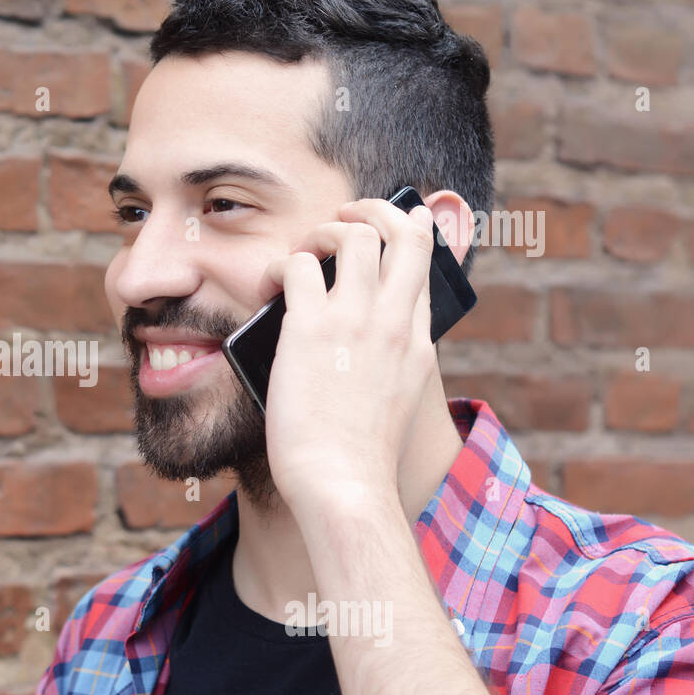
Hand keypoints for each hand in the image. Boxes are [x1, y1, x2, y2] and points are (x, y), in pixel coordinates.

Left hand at [260, 198, 436, 515]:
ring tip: (306, 247)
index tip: (397, 224)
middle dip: (376, 209)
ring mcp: (355, 321)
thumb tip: (357, 350)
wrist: (345, 484)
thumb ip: (386, 369)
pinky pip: (298, 265)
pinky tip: (270, 285)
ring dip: (325, 229)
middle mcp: (393, 322)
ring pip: (354, 234)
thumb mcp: (394, 406)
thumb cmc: (358, 460)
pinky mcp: (311, 328)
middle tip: (347, 214)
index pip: (424, 269)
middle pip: (403, 234)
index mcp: (417, 344)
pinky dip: (282, 265)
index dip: (409, 236)